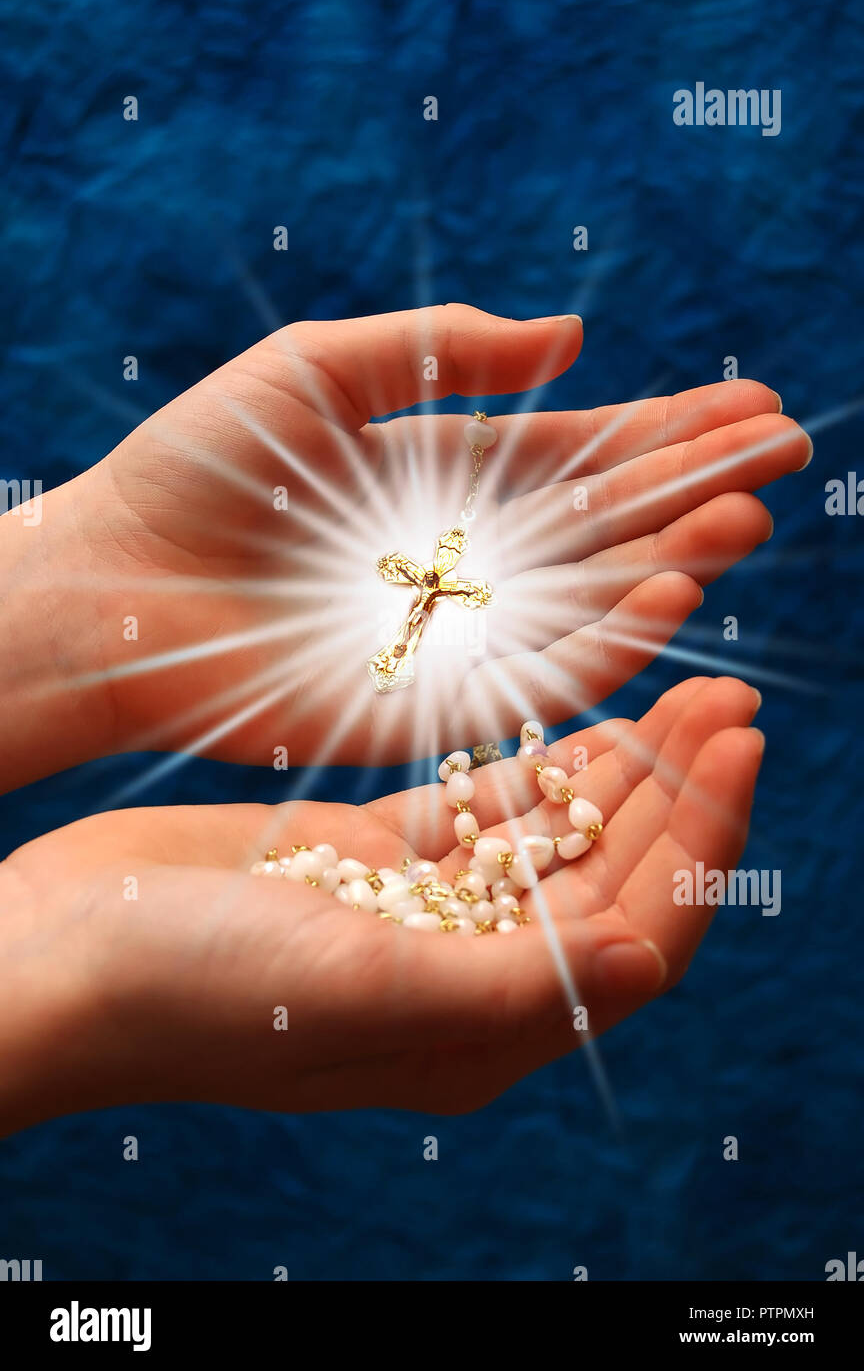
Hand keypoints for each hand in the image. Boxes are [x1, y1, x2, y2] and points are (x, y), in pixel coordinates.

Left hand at [0, 304, 807, 786]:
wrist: (114, 585)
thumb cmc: (199, 470)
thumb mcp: (316, 370)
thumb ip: (443, 350)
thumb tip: (573, 337)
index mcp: (449, 480)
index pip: (583, 455)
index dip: (669, 431)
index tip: (754, 405)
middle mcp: (470, 562)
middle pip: (607, 524)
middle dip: (697, 487)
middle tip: (785, 453)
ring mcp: (458, 634)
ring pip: (590, 600)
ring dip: (674, 559)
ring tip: (745, 515)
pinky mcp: (433, 703)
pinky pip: (542, 675)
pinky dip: (611, 638)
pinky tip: (672, 591)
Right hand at [0, 677, 761, 1133]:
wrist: (61, 955)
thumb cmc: (191, 993)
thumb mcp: (354, 990)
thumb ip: (502, 984)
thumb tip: (645, 962)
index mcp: (479, 1031)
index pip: (634, 937)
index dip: (697, 843)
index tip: (738, 743)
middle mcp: (463, 977)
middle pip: (608, 879)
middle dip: (677, 791)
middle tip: (728, 694)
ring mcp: (417, 912)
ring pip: (553, 835)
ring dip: (621, 767)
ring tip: (685, 685)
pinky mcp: (369, 856)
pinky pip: (480, 805)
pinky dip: (537, 760)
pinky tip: (584, 710)